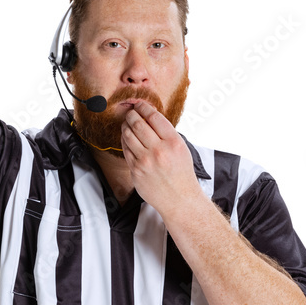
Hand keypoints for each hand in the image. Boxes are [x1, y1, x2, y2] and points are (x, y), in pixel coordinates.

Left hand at [121, 100, 203, 214]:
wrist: (179, 198)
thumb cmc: (181, 173)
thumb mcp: (181, 148)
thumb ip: (166, 133)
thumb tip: (149, 117)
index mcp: (173, 142)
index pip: (154, 117)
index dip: (144, 108)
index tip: (140, 105)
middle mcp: (159, 151)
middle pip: (138, 124)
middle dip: (132, 114)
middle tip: (131, 112)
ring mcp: (145, 161)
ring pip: (128, 135)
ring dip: (125, 126)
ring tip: (127, 123)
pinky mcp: (136, 171)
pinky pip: (125, 150)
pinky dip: (124, 140)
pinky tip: (126, 137)